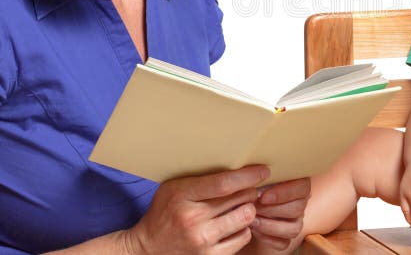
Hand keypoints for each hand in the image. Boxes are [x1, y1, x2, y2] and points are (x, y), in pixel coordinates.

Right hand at [126, 165, 269, 253]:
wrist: (147, 249)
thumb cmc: (165, 212)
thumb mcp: (174, 188)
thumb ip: (200, 177)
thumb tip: (236, 163)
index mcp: (181, 195)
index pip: (224, 182)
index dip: (248, 175)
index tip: (263, 170)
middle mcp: (192, 218)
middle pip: (239, 198)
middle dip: (250, 190)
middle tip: (249, 188)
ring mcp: (201, 240)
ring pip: (245, 217)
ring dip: (249, 209)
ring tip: (244, 205)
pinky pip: (243, 237)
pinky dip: (244, 228)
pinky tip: (236, 224)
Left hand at [250, 177, 310, 249]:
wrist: (242, 203)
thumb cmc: (250, 184)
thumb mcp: (256, 175)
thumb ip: (259, 173)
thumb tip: (253, 172)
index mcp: (298, 182)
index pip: (302, 187)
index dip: (284, 193)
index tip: (263, 197)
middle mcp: (300, 202)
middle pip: (298, 208)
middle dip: (272, 210)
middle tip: (253, 208)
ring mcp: (295, 221)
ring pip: (294, 228)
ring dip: (270, 225)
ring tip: (252, 220)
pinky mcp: (286, 238)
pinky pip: (283, 243)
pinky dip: (267, 238)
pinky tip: (254, 230)